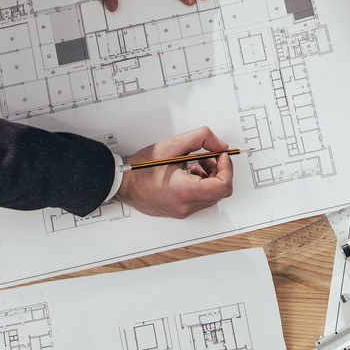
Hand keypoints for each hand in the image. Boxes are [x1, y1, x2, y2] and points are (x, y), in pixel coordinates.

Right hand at [117, 127, 235, 218]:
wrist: (123, 183)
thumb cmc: (141, 168)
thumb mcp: (172, 145)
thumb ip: (201, 138)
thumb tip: (220, 145)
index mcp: (185, 191)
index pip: (223, 186)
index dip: (227, 168)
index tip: (221, 155)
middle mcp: (186, 205)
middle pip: (219, 191)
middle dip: (218, 170)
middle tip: (207, 156)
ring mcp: (183, 211)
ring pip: (211, 196)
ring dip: (209, 177)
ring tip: (194, 163)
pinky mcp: (179, 211)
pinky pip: (200, 199)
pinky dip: (200, 184)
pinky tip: (187, 172)